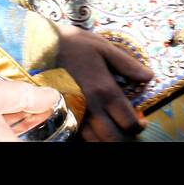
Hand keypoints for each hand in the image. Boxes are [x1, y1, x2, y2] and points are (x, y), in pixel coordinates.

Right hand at [56, 25, 153, 141]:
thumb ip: (127, 63)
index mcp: (104, 90)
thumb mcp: (102, 46)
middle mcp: (90, 106)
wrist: (34, 45)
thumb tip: (149, 76)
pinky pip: (77, 136)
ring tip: (109, 130)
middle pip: (113, 138)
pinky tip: (91, 128)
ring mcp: (73, 113)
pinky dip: (87, 137)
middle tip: (126, 129)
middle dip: (123, 137)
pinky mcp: (59, 114)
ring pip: (94, 141)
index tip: (140, 122)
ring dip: (105, 139)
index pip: (128, 121)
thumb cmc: (70, 43)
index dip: (138, 126)